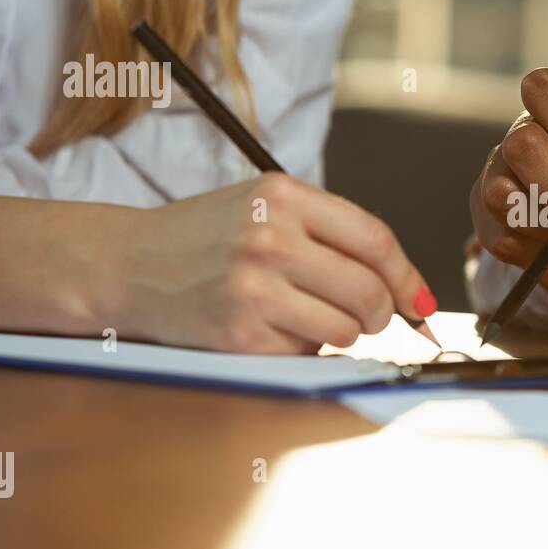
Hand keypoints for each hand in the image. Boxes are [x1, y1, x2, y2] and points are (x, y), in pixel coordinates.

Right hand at [114, 173, 435, 352]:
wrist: (126, 263)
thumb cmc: (205, 236)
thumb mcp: (265, 206)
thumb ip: (331, 234)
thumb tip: (408, 289)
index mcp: (284, 195)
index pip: (376, 240)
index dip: (409, 277)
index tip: (421, 301)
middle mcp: (269, 237)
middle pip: (368, 291)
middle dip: (381, 314)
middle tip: (367, 316)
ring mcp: (252, 287)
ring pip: (344, 329)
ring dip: (340, 333)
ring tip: (306, 316)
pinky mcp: (238, 334)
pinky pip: (305, 353)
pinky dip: (301, 348)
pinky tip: (270, 327)